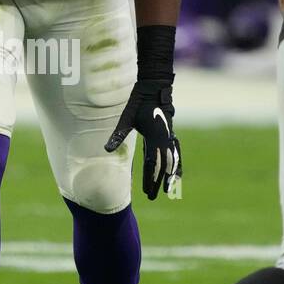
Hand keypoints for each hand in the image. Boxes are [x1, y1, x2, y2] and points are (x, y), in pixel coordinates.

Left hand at [105, 79, 181, 199]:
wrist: (154, 87)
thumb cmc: (138, 102)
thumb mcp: (126, 118)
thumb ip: (118, 135)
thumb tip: (106, 150)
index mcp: (154, 137)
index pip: (152, 163)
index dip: (150, 178)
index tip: (146, 191)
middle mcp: (165, 139)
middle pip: (163, 166)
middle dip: (159, 182)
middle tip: (153, 197)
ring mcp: (170, 137)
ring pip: (173, 161)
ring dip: (171, 176)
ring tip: (170, 190)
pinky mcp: (171, 135)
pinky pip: (176, 153)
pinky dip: (178, 165)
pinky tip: (177, 174)